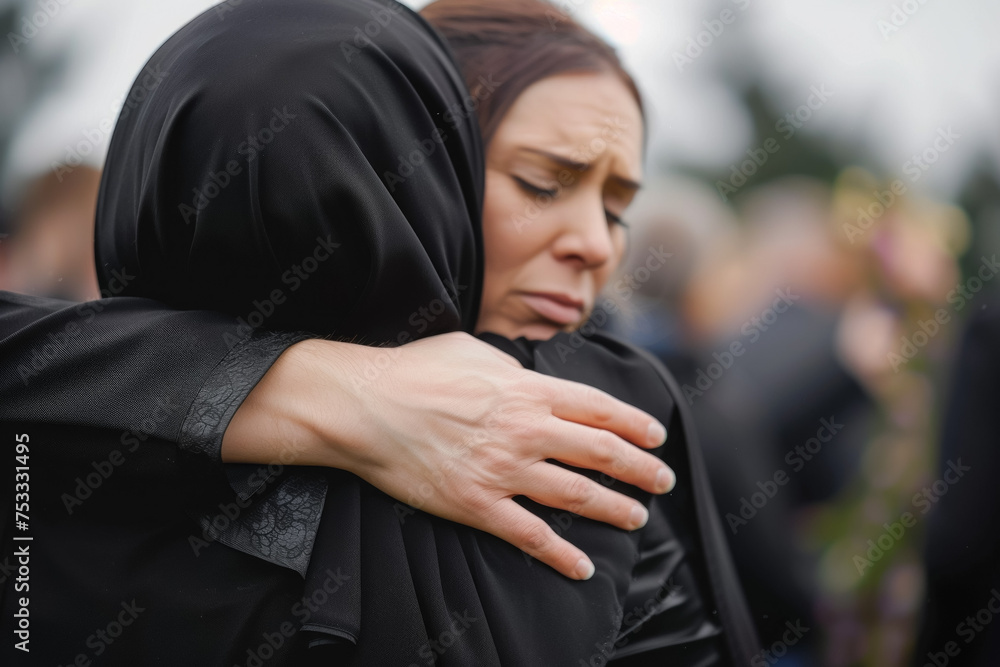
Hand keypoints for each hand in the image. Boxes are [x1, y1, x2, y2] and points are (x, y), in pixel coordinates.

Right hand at [223, 332, 672, 579]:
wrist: (365, 406)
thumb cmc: (414, 370)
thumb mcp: (473, 349)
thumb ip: (511, 364)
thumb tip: (529, 372)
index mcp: (529, 389)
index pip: (600, 408)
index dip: (635, 424)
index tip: (656, 436)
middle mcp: (527, 430)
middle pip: (602, 452)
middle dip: (641, 470)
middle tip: (662, 481)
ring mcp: (504, 470)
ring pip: (578, 495)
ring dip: (615, 509)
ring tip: (637, 518)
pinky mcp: (477, 505)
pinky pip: (530, 536)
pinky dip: (561, 555)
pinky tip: (581, 567)